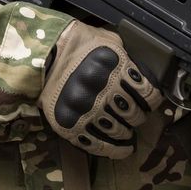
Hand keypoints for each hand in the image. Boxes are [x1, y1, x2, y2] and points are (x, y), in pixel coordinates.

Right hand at [38, 20, 162, 158]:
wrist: (40, 54)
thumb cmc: (77, 44)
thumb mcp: (107, 39)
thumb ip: (128, 56)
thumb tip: (150, 72)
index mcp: (112, 66)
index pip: (147, 94)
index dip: (151, 99)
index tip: (147, 101)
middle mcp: (99, 89)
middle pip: (134, 114)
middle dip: (137, 115)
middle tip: (132, 113)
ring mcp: (83, 109)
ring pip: (120, 131)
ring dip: (126, 132)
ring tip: (125, 130)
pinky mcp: (69, 124)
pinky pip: (99, 145)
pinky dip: (114, 150)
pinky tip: (121, 148)